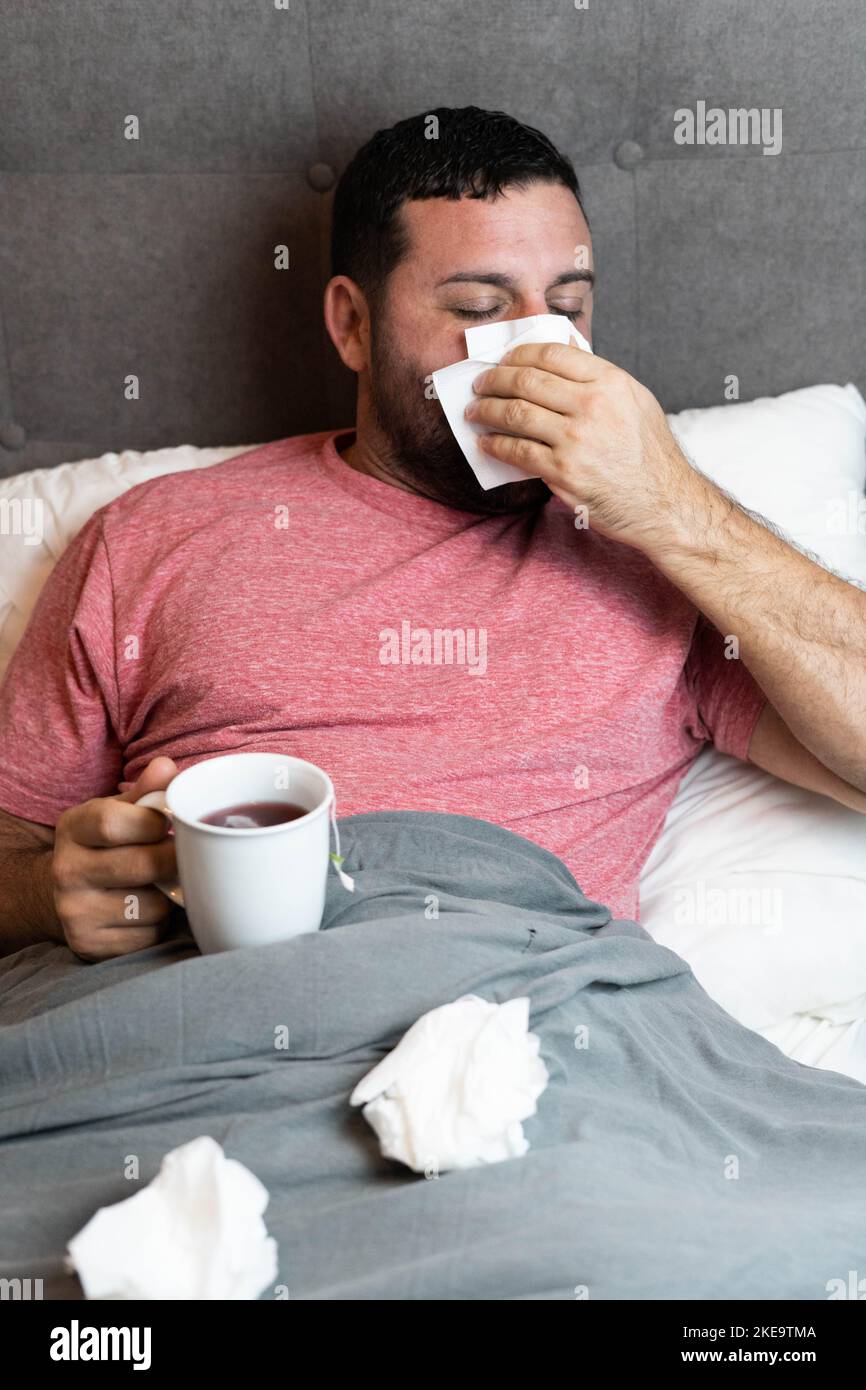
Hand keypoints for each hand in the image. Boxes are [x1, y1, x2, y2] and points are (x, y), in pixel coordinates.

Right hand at [52, 757, 178, 961]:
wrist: (62, 896)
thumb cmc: (104, 846)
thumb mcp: (116, 812)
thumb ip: (145, 792)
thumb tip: (167, 767)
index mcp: (73, 828)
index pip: (114, 822)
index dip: (153, 823)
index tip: (167, 825)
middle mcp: (66, 871)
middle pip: (142, 865)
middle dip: (173, 859)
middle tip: (181, 855)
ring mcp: (76, 912)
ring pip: (152, 905)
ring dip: (168, 896)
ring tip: (160, 884)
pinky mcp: (91, 946)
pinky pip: (148, 936)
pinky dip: (159, 924)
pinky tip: (148, 911)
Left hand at [465, 342, 709, 552]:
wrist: (664, 503)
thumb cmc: (650, 454)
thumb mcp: (636, 401)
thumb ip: (599, 379)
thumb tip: (564, 354)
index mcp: (610, 382)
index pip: (551, 353)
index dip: (518, 354)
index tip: (503, 361)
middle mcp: (593, 405)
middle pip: (526, 380)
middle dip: (494, 380)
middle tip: (480, 385)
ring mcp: (576, 439)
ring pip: (515, 414)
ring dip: (486, 411)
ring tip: (475, 412)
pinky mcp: (563, 472)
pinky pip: (517, 451)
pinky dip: (495, 445)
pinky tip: (486, 443)